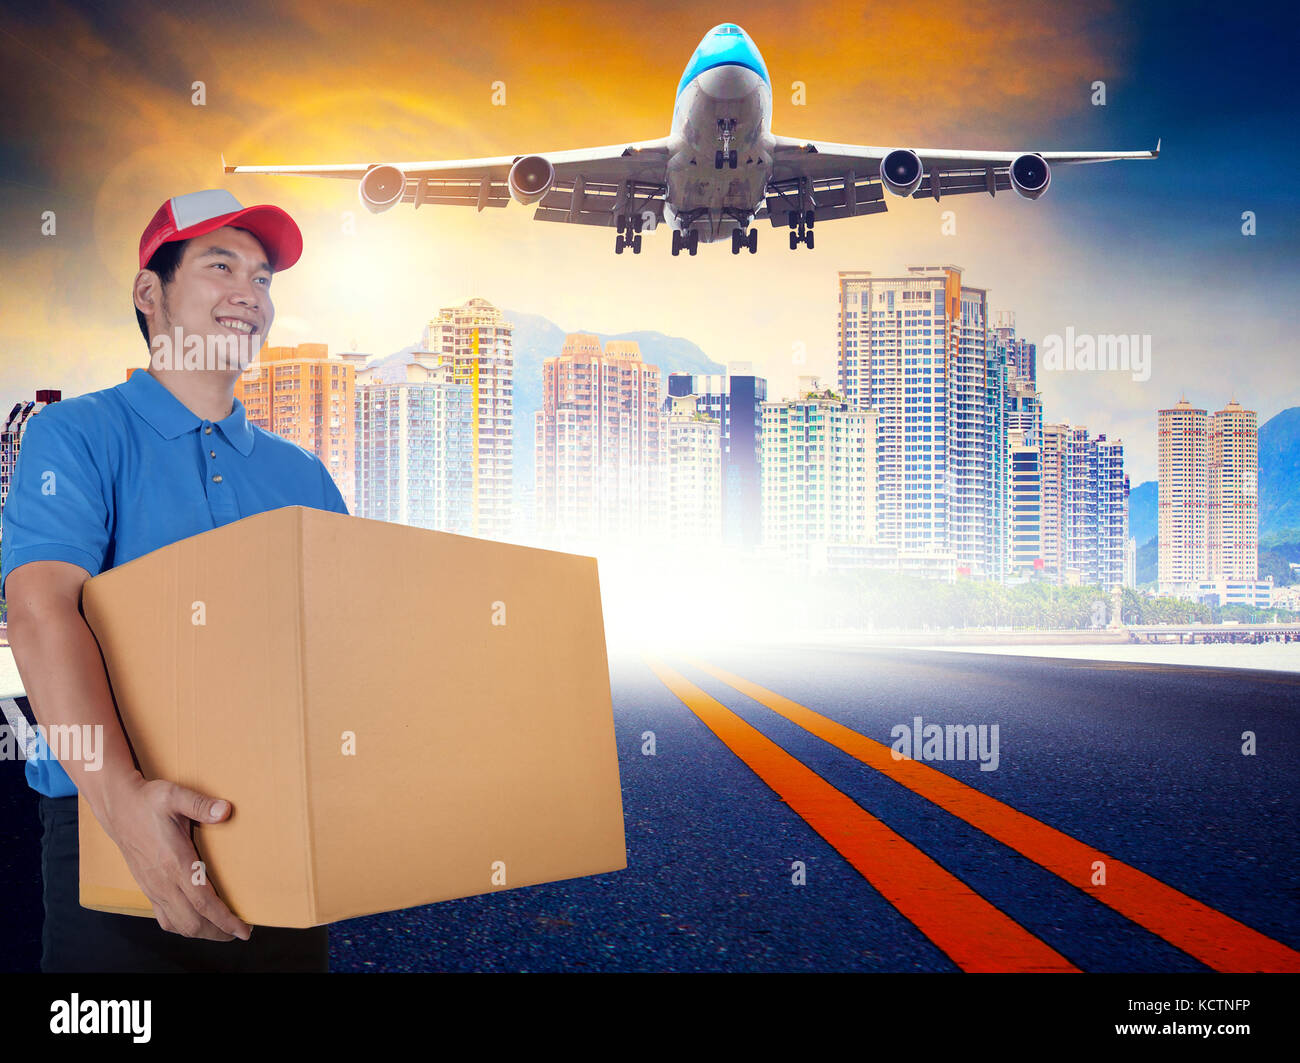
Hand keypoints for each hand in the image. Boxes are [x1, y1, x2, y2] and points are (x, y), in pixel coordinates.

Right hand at [100, 775, 253, 941]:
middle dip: (218, 932)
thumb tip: (225, 810)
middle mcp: (163, 882)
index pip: (204, 903)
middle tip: (240, 931)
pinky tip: (195, 921)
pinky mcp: (147, 888)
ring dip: (202, 932)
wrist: (118, 808)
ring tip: (222, 930)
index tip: (244, 930)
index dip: (225, 920)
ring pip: (178, 924)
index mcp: (174, 863)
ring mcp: (153, 888)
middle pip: (193, 922)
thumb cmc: (148, 801)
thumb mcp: (175, 796)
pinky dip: (183, 926)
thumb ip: (201, 805)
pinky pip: (164, 918)